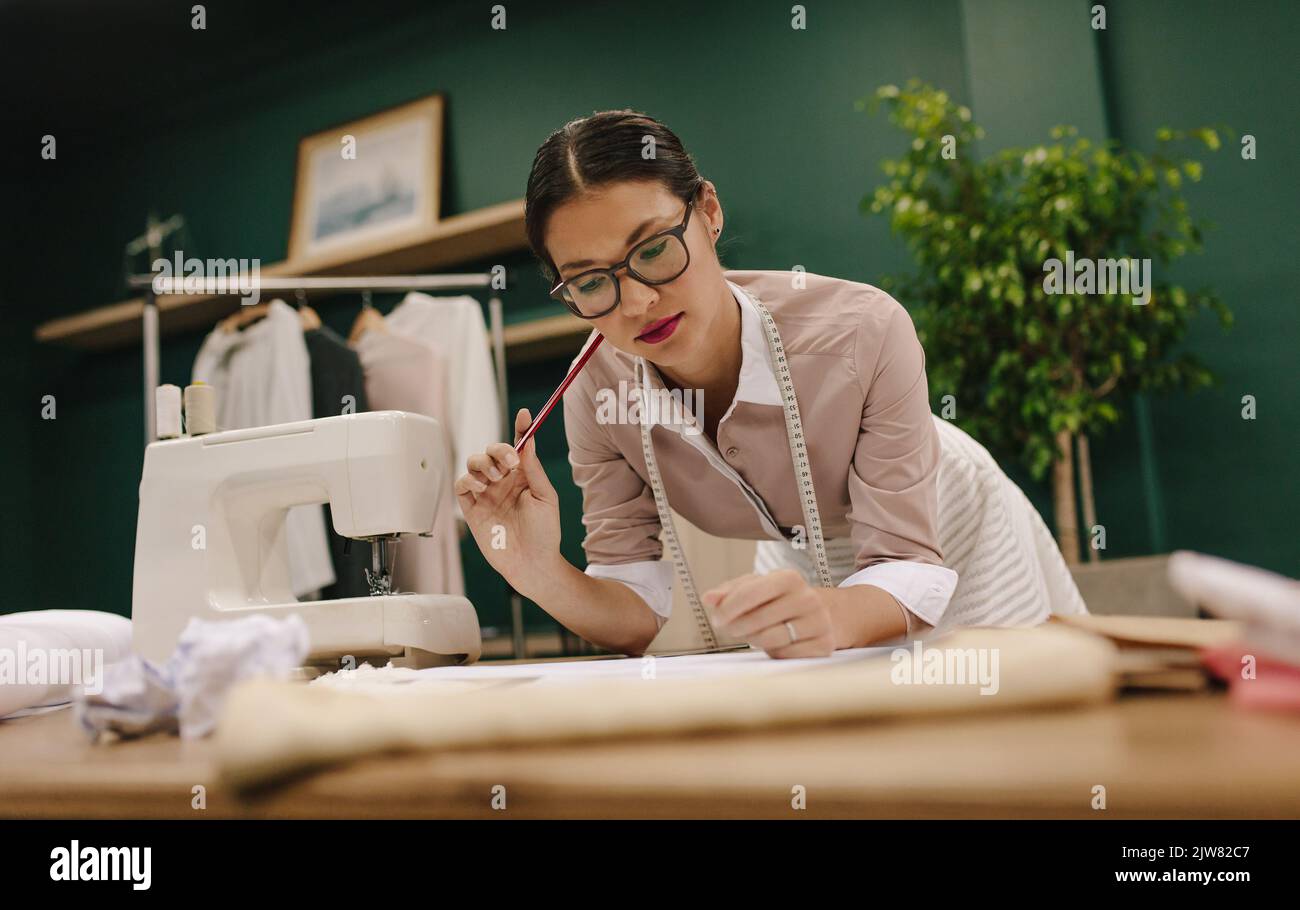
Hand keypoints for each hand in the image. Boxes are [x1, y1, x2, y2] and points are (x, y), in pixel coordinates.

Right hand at [453, 408, 561, 587]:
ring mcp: (486, 494)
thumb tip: (527, 441)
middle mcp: (503, 482)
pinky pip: (462, 485)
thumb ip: (533, 468)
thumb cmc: (544, 534)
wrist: (532, 564)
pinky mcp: (472, 508)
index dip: (520, 428)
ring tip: (495, 477)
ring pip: (473, 463)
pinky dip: (468, 480)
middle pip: (491, 451)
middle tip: (510, 463)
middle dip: (498, 450)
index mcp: (523, 476)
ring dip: (483, 463)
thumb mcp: (545, 497)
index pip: (518, 445)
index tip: (525, 415)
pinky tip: (482, 487)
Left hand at [702, 569, 833, 657]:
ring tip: (752, 634)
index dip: (728, 608)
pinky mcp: (824, 645)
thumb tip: (708, 598)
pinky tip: (774, 644)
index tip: (717, 619)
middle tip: (731, 629)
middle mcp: (808, 598)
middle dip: (737, 627)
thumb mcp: (756, 589)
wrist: (821, 616)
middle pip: (758, 618)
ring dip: (754, 640)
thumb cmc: (780, 601)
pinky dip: (773, 653)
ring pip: (771, 639)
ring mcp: (819, 622)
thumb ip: (729, 592)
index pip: (751, 592)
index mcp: (789, 578)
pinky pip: (786, 655)